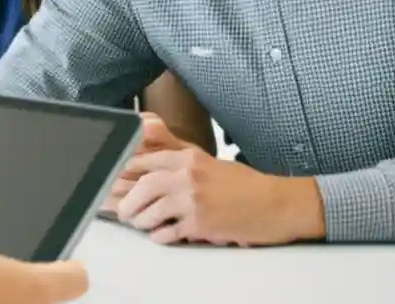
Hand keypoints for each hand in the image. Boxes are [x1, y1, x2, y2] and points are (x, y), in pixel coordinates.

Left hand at [108, 146, 324, 246]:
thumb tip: (153, 172)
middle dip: (129, 201)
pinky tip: (160, 236)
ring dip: (141, 221)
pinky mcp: (200, 224)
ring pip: (150, 211)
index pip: (146, 161)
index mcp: (189, 159)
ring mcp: (193, 201)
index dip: (127, 172)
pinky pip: (168, 232)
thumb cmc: (246, 185)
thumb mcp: (211, 164)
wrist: (277, 204)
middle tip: (124, 211)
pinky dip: (159, 236)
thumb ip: (183, 164)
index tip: (117, 180)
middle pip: (142, 187)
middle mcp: (188, 177)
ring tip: (140, 224)